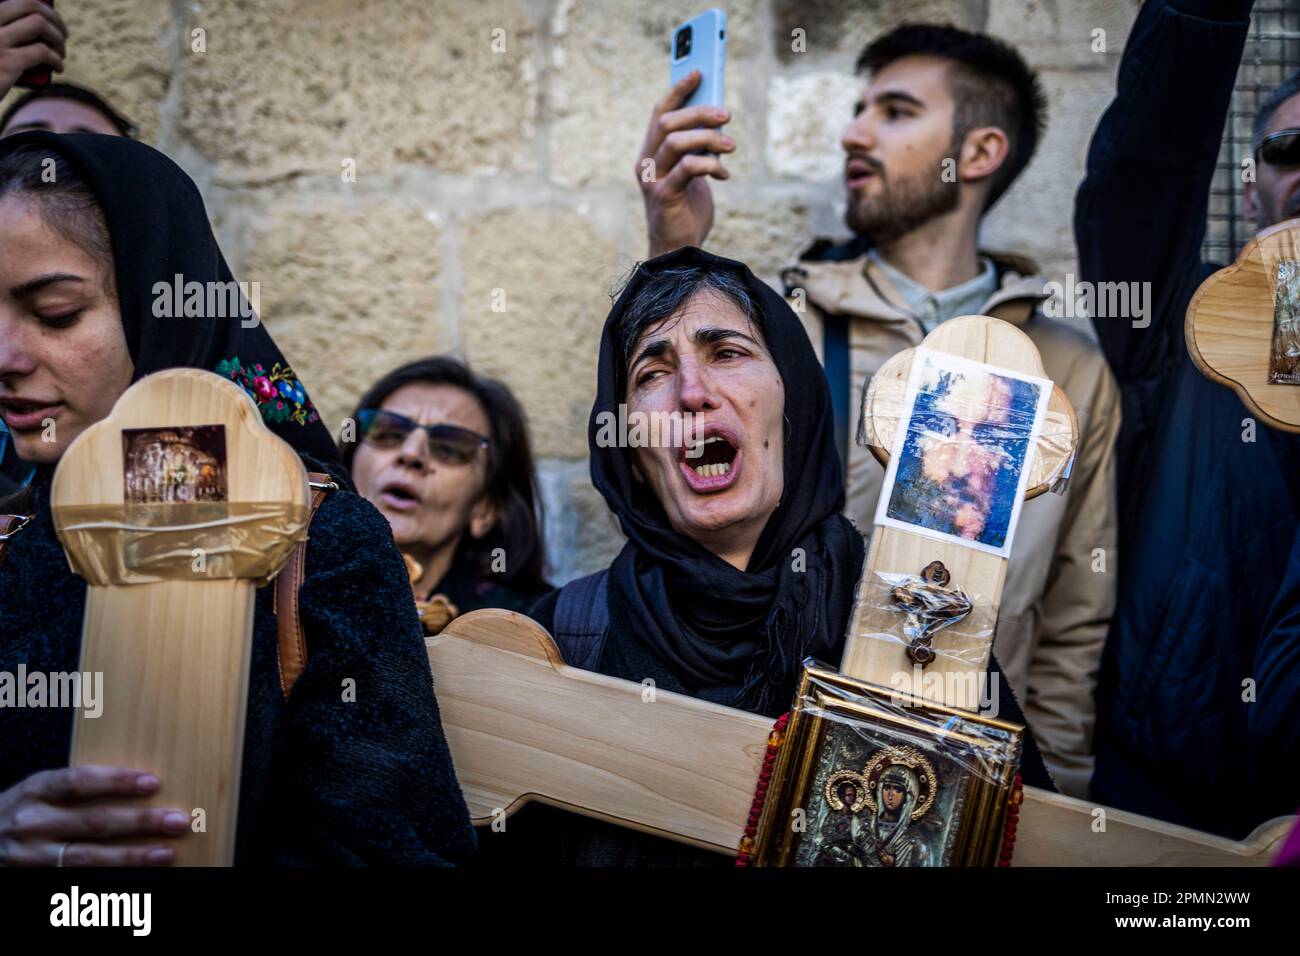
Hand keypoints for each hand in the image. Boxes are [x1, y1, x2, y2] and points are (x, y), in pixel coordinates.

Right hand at [0, 0, 66, 99]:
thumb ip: (7, 32)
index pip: (19, 1)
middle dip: (54, 18)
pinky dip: (57, 59)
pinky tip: (58, 68)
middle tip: (63, 35)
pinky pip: (42, 52)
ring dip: (58, 38)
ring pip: (39, 24)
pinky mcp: (7, 63)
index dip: (42, 7)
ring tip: (61, 53)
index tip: (53, 19)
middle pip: (31, 6)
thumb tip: (41, 25)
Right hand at [0, 766, 189, 865]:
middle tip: (176, 821)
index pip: (80, 782)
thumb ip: (79, 786)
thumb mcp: (42, 789)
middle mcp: (33, 822)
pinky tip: (137, 874)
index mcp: (37, 789)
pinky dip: (110, 876)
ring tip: (167, 852)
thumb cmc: (23, 808)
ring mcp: (33, 855)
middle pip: (93, 822)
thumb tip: (141, 785)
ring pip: (88, 857)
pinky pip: (77, 879)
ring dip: (132, 855)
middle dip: (140, 822)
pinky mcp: (36, 877)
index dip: (117, 782)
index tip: (153, 782)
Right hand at [636, 69, 734, 256]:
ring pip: (677, 141)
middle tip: (726, 114)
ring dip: (708, 138)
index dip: (677, 90)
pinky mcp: (664, 196)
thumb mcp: (693, 173)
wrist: (679, 252)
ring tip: (731, 145)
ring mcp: (652, 179)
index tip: (698, 72)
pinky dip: (711, 165)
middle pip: (668, 122)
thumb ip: (697, 148)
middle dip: (699, 112)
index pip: (659, 112)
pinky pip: (689, 168)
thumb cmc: (687, 210)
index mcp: (651, 153)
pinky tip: (724, 174)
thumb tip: (717, 117)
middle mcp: (646, 163)